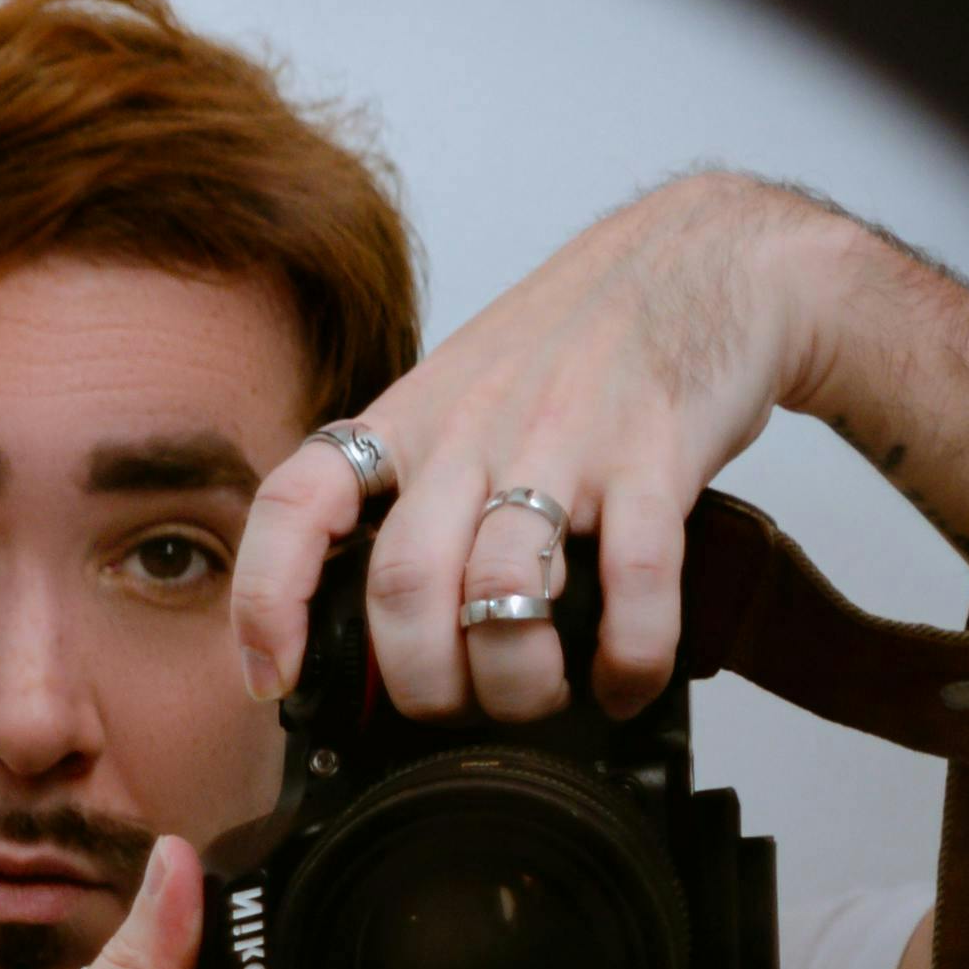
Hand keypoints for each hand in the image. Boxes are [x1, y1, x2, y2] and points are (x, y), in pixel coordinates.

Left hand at [229, 171, 856, 731]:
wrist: (702, 256)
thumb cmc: (576, 348)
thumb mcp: (463, 400)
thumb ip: (420, 497)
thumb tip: (388, 635)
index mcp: (410, 422)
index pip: (297, 503)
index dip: (266, 601)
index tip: (272, 679)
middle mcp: (472, 430)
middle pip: (404, 584)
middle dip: (423, 683)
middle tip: (458, 712)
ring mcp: (563, 442)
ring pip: (503, 593)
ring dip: (518, 683)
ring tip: (541, 699)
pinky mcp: (653, 456)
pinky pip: (634, 581)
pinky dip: (629, 657)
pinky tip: (625, 681)